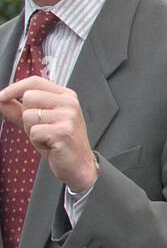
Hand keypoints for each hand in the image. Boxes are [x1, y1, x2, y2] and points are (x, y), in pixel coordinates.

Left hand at [0, 77, 97, 191]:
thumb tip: (2, 100)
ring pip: (29, 115)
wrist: (78, 164)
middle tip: (40, 127)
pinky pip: (34, 131)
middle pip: (29, 97)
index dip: (15, 88)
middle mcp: (69, 103)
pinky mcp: (64, 131)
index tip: (2, 96)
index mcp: (65, 96)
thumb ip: (20, 109)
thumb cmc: (60, 143)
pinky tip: (49, 144)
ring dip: (31, 130)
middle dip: (26, 115)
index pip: (35, 82)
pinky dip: (36, 141)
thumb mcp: (39, 122)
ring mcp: (68, 116)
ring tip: (46, 137)